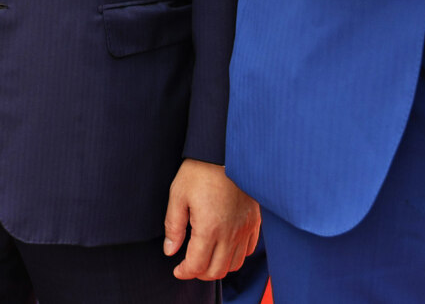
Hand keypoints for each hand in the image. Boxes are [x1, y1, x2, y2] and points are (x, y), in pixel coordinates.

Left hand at [163, 159, 259, 281]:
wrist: (225, 151)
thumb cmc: (199, 171)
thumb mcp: (178, 195)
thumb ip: (173, 227)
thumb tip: (170, 250)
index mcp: (209, 228)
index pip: (197, 266)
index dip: (184, 272)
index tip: (177, 270)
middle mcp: (230, 233)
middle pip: (217, 271)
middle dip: (200, 273)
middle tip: (189, 266)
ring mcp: (245, 228)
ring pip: (235, 264)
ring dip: (219, 267)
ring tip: (206, 258)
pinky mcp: (254, 221)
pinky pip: (249, 250)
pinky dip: (236, 255)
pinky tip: (225, 246)